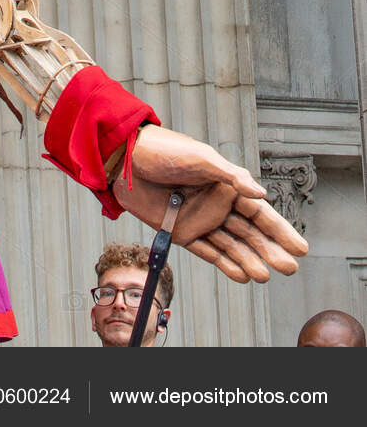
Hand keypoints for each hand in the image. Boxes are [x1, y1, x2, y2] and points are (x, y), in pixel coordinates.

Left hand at [114, 125, 307, 281]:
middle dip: (270, 250)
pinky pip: (207, 251)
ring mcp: (199, 219)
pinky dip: (224, 263)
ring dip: (249, 260)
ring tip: (265, 276)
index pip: (258, 210)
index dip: (279, 229)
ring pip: (231, 245)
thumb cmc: (164, 150)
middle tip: (289, 268)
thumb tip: (261, 192)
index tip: (300, 247)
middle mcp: (215, 203)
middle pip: (249, 232)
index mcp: (224, 183)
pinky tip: (241, 274)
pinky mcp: (181, 231)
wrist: (125, 160)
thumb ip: (231, 176)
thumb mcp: (201, 158)